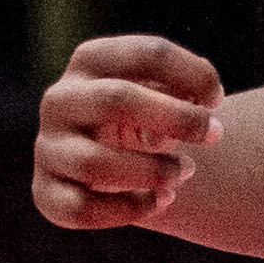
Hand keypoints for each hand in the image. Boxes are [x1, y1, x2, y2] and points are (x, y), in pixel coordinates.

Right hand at [33, 35, 223, 227]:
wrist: (116, 156)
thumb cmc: (150, 115)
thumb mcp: (167, 91)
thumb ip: (187, 90)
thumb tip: (198, 113)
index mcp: (92, 60)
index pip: (148, 53)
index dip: (195, 75)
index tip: (217, 99)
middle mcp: (60, 99)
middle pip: (115, 99)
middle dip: (177, 119)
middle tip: (213, 135)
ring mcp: (48, 147)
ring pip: (95, 162)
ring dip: (154, 171)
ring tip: (185, 171)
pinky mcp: (46, 192)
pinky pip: (81, 208)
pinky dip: (131, 209)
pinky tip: (163, 200)